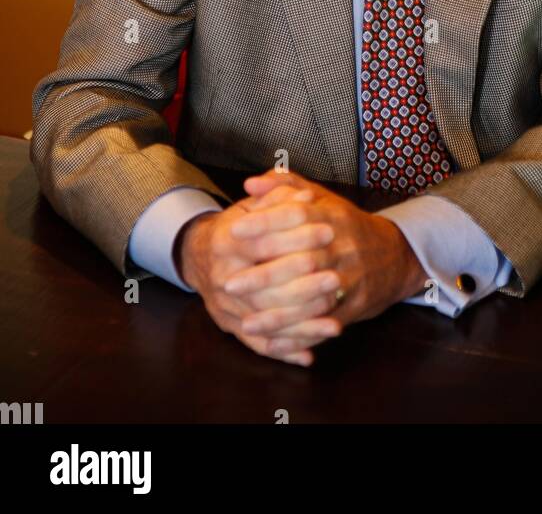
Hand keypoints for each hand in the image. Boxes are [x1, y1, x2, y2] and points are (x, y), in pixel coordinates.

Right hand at [176, 191, 342, 365]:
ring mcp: (225, 307)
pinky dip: (285, 350)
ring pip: (265, 321)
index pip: (264, 241)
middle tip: (336, 278)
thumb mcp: (251, 206)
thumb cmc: (237, 227)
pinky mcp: (231, 328)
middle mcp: (222, 277)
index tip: (331, 230)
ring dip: (301, 323)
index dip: (298, 235)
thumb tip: (308, 195)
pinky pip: (260, 345)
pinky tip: (311, 352)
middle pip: (265, 287)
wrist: (200, 255)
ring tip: (334, 319)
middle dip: (303, 284)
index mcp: (225, 242)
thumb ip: (277, 197)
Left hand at [222, 168, 427, 361]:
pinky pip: (324, 324)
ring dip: (278, 315)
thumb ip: (285, 186)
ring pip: (312, 298)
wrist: (395, 255)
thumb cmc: (346, 225)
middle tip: (228, 284)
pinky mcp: (355, 306)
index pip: (297, 215)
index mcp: (333, 217)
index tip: (235, 229)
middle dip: (264, 275)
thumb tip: (249, 185)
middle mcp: (343, 247)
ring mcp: (351, 278)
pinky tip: (273, 342)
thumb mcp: (321, 198)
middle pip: (302, 260)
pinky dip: (299, 336)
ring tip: (245, 322)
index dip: (266, 221)